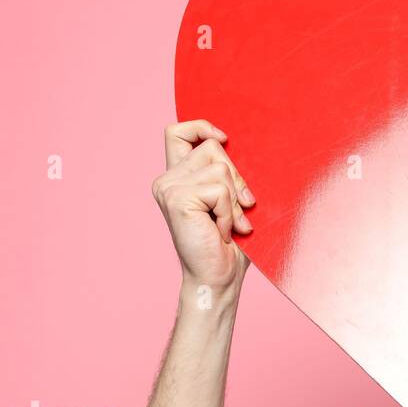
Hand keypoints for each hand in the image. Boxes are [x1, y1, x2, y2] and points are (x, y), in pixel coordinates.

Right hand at [151, 119, 254, 293]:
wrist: (218, 280)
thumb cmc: (228, 247)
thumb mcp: (230, 202)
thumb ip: (226, 175)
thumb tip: (235, 146)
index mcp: (177, 178)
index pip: (178, 132)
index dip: (201, 127)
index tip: (224, 138)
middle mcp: (168, 180)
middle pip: (212, 148)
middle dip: (237, 178)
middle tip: (240, 211)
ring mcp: (169, 188)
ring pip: (220, 168)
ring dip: (234, 201)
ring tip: (229, 226)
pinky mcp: (177, 199)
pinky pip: (219, 190)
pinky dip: (229, 213)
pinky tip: (222, 232)